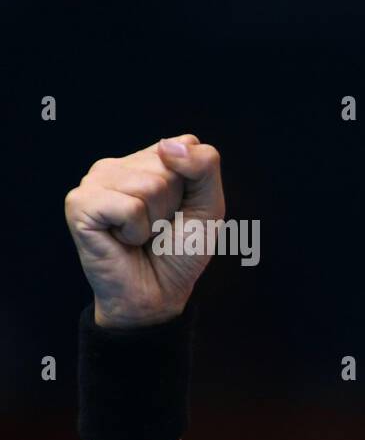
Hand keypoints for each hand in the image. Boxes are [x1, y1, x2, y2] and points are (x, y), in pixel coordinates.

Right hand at [64, 134, 224, 326]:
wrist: (158, 295)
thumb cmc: (179, 251)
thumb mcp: (209, 206)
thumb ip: (205, 166)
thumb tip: (169, 144)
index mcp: (147, 159)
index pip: (188, 145)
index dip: (196, 186)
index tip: (181, 211)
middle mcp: (118, 165)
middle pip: (168, 167)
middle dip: (174, 206)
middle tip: (158, 228)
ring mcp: (94, 181)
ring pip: (149, 185)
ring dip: (155, 220)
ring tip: (141, 235)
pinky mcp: (79, 203)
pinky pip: (129, 207)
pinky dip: (136, 231)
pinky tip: (123, 240)